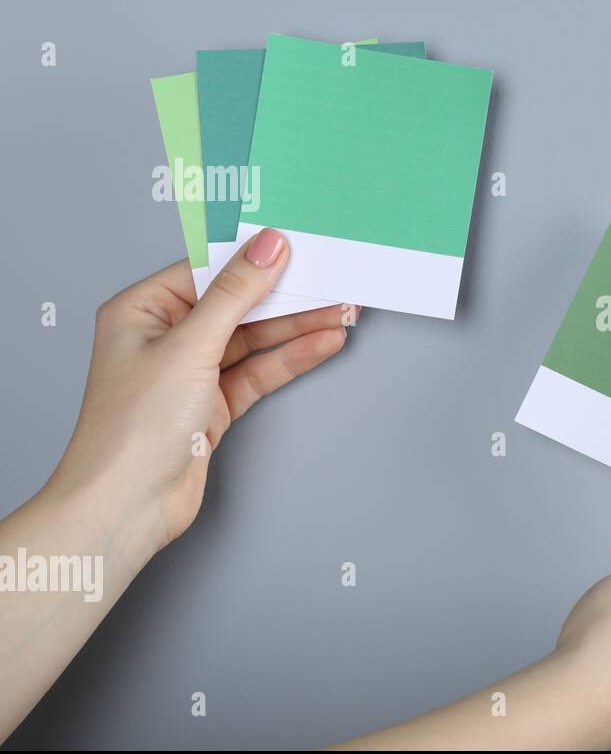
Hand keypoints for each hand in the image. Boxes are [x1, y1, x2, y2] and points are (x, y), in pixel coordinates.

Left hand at [47, 228, 352, 554]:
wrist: (126, 507)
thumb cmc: (131, 430)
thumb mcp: (189, 347)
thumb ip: (235, 294)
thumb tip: (266, 247)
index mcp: (141, 310)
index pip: (207, 270)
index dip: (253, 258)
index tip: (296, 246)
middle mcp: (164, 338)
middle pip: (236, 304)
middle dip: (285, 295)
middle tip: (331, 281)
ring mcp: (190, 372)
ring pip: (254, 339)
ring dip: (297, 327)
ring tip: (340, 312)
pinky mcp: (212, 404)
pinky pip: (259, 371)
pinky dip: (291, 358)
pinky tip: (321, 344)